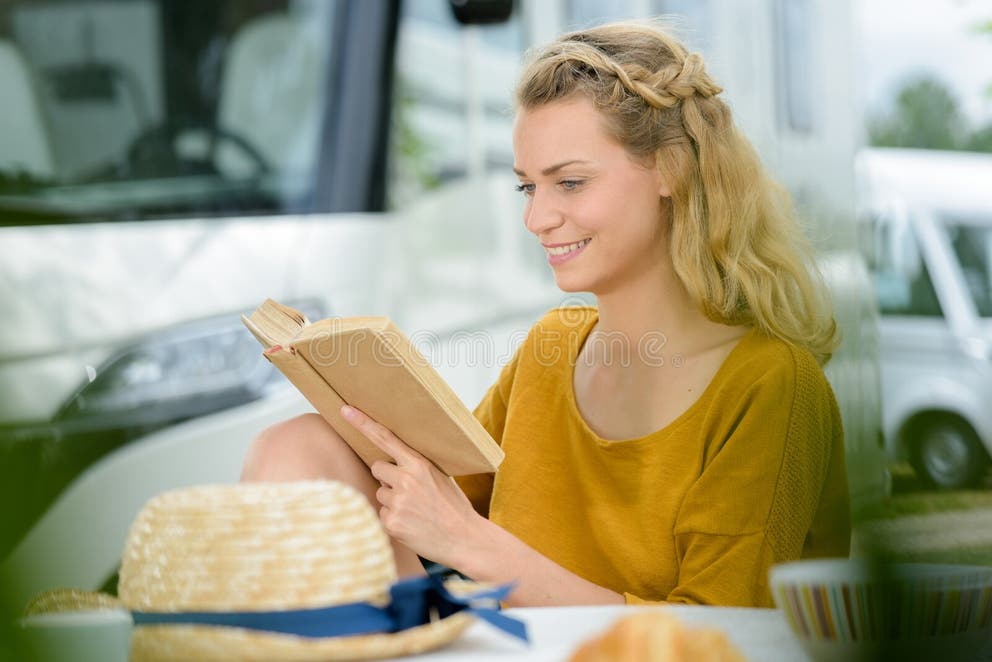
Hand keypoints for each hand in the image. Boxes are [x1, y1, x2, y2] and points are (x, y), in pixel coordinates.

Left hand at [339, 404, 482, 567]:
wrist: (463, 538)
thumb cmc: (453, 507)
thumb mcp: (440, 477)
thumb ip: (416, 467)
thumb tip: (393, 464)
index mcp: (419, 465)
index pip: (385, 439)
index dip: (363, 424)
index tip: (346, 411)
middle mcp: (406, 480)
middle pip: (377, 467)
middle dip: (387, 477)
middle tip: (408, 490)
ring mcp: (398, 502)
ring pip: (380, 492)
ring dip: (391, 500)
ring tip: (414, 509)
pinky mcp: (392, 522)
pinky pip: (382, 513)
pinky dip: (393, 518)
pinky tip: (411, 523)